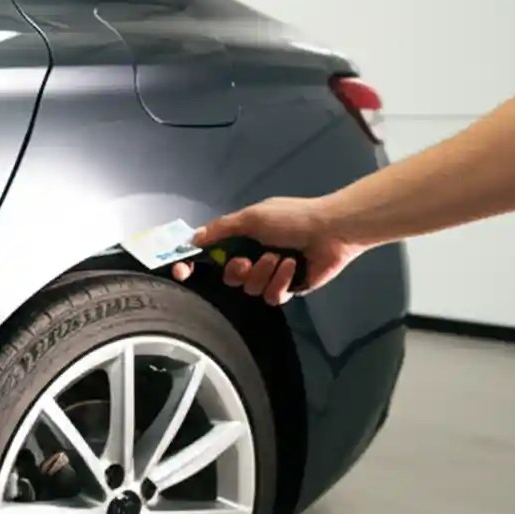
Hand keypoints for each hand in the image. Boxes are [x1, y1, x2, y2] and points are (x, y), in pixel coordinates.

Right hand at [172, 197, 364, 304]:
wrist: (332, 231)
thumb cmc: (292, 218)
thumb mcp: (252, 217)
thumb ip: (221, 228)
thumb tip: (193, 238)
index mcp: (242, 238)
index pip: (210, 254)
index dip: (194, 264)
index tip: (182, 271)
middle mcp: (252, 256)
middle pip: (228, 277)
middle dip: (238, 270)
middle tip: (250, 260)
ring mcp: (269, 274)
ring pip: (250, 288)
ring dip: (265, 272)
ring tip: (282, 257)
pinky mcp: (287, 289)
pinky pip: (271, 296)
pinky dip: (281, 281)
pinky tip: (294, 267)